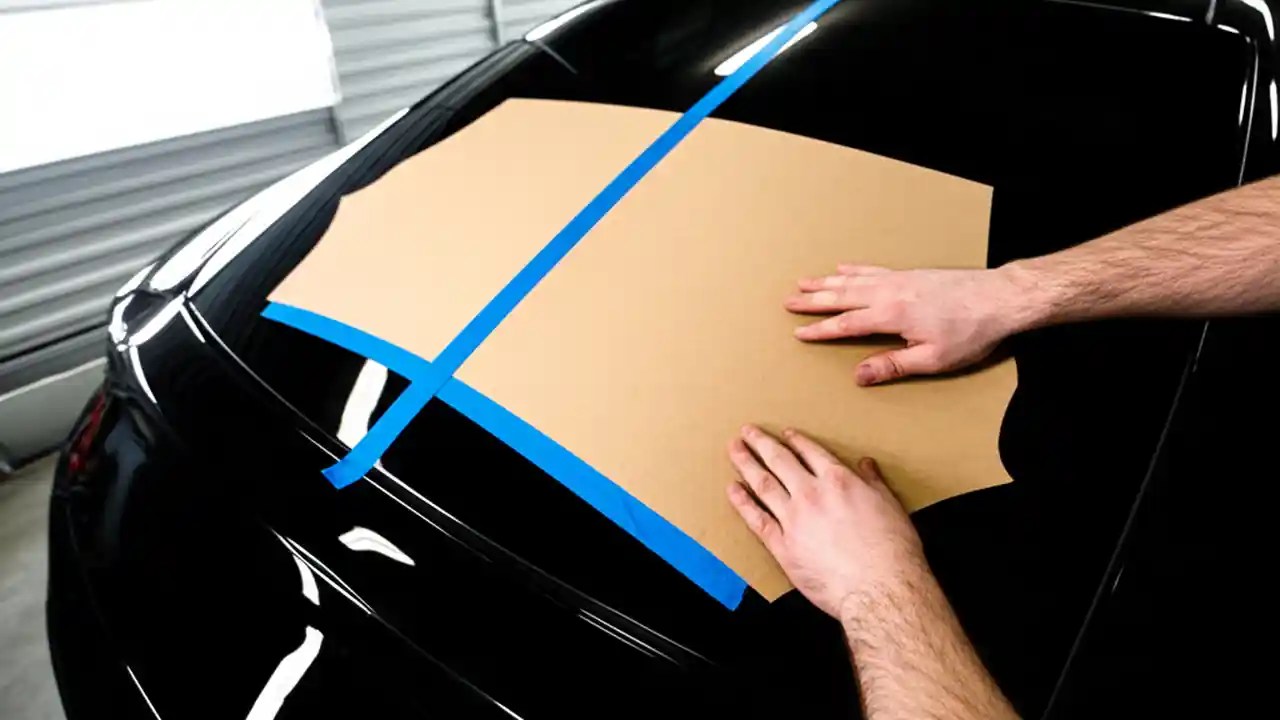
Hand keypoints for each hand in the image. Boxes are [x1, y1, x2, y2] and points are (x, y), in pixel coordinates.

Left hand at [726, 425, 927, 617]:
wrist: (878, 587)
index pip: (811, 453)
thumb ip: (873, 482)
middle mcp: (811, 494)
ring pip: (763, 484)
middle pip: (780, 461)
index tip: (785, 433)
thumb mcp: (890, 506)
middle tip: (747, 431)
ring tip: (734, 450)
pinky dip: (742, 503)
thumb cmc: (891, 551)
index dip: (796, 440)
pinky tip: (733, 490)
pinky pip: (756, 519)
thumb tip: (866, 465)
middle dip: (761, 443)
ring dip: (746, 464)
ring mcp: (793, 519)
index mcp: (839, 481)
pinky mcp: (782, 546)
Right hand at [785, 264, 1027, 385]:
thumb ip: (892, 366)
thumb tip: (859, 375)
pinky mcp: (911, 274)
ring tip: (804, 282)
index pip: (846, 325)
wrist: (999, 298)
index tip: (798, 332)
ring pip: (853, 280)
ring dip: (826, 282)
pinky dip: (854, 270)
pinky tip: (843, 269)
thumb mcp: (932, 359)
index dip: (820, 330)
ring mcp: (900, 280)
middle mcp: (890, 293)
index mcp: (891, 316)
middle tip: (788, 301)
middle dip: (813, 300)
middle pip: (842, 296)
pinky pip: (873, 270)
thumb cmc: (970, 332)